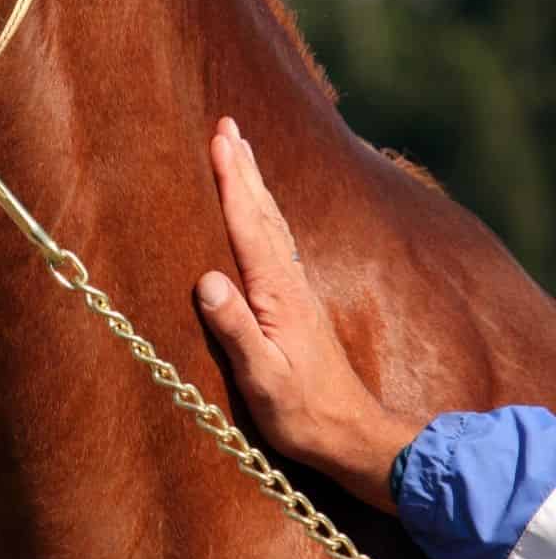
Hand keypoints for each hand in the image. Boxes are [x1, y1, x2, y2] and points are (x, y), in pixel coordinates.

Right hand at [195, 118, 417, 514]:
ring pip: (271, 222)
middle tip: (226, 124)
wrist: (351, 434)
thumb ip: (236, 328)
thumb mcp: (262, 377)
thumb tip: (207, 280)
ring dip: (254, 183)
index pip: (248, 225)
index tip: (219, 139)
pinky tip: (258, 212)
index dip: (231, 181)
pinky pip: (274, 242)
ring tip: (239, 151)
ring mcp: (296, 290)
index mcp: (277, 293)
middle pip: (262, 211)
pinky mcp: (296, 304)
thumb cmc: (301, 412)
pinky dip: (262, 213)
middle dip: (243, 166)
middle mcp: (289, 282)